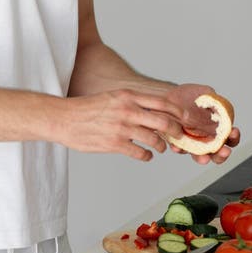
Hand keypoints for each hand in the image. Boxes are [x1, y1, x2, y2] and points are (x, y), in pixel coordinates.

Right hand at [57, 88, 185, 161]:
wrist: (64, 118)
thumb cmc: (87, 109)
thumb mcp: (113, 98)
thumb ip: (132, 103)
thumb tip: (152, 111)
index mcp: (128, 96)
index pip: (163, 102)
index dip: (179, 111)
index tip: (187, 118)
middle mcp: (128, 110)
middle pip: (165, 121)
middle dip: (177, 130)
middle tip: (179, 136)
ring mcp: (122, 127)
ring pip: (155, 139)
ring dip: (161, 146)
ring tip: (160, 147)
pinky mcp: (115, 144)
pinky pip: (141, 153)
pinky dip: (147, 156)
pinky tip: (146, 155)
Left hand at [164, 83, 240, 164]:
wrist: (169, 96)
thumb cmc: (189, 96)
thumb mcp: (205, 93)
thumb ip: (214, 100)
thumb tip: (221, 106)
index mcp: (216, 128)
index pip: (229, 137)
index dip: (234, 137)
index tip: (233, 132)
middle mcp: (206, 138)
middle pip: (217, 152)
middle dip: (222, 154)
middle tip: (224, 151)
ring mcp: (192, 141)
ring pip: (200, 155)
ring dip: (202, 158)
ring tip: (204, 158)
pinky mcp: (178, 141)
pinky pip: (180, 148)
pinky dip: (179, 149)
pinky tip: (178, 146)